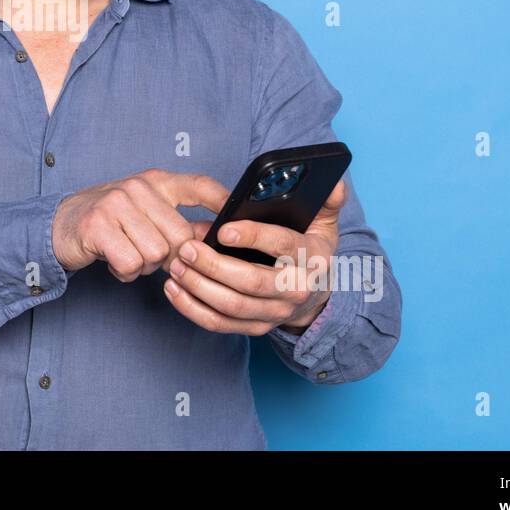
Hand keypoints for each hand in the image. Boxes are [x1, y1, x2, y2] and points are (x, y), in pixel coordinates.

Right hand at [52, 168, 229, 280]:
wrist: (60, 225)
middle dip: (170, 257)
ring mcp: (117, 204)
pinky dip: (125, 272)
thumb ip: (175, 222)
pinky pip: (131, 263)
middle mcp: (138, 187)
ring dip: (144, 266)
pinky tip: (114, 261)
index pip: (200, 185)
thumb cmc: (110, 222)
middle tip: (150, 257)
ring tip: (128, 255)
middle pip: (180, 236)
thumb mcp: (145, 213)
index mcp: (156, 181)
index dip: (223, 202)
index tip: (240, 221)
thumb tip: (213, 240)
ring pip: (156, 253)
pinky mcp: (98, 226)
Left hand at [163, 179, 346, 335]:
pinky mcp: (256, 328)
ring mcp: (275, 313)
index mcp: (312, 258)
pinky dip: (192, 309)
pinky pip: (220, 323)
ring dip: (199, 287)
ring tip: (176, 266)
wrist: (315, 294)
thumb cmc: (309, 249)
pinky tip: (174, 290)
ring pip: (232, 305)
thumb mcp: (325, 223)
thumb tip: (334, 182)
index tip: (223, 228)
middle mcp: (296, 290)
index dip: (252, 237)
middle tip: (186, 247)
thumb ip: (327, 200)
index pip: (282, 246)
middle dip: (214, 265)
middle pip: (251, 281)